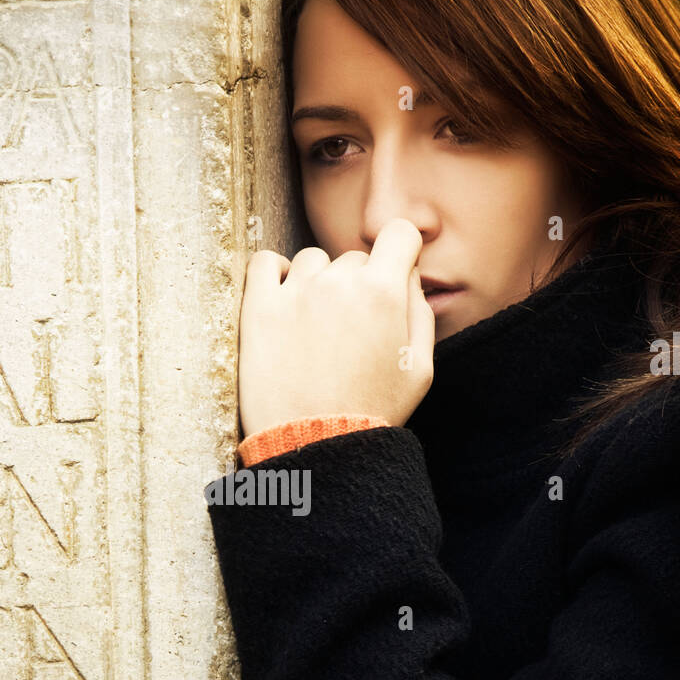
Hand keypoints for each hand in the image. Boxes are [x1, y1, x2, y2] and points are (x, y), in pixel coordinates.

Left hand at [238, 218, 434, 437]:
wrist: (314, 445)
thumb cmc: (371, 412)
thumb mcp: (421, 369)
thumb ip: (420, 312)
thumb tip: (408, 277)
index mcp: (383, 292)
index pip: (399, 233)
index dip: (400, 252)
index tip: (392, 272)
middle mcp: (338, 282)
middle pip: (355, 258)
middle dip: (359, 286)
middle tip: (351, 332)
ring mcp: (295, 292)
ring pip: (314, 262)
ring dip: (319, 284)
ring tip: (316, 329)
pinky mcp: (258, 307)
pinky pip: (265, 263)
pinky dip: (276, 274)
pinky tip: (284, 301)